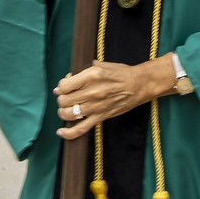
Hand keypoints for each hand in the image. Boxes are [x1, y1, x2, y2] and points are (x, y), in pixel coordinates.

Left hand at [54, 59, 173, 138]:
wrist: (139, 85)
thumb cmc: (120, 73)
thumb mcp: (100, 65)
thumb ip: (82, 71)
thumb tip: (65, 81)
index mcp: (91, 75)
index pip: (64, 86)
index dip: (61, 86)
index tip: (66, 86)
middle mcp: (92, 91)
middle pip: (64, 100)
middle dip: (62, 99)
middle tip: (67, 97)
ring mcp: (96, 106)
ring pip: (68, 114)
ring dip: (63, 112)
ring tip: (66, 109)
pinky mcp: (101, 117)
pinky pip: (81, 129)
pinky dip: (68, 133)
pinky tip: (61, 132)